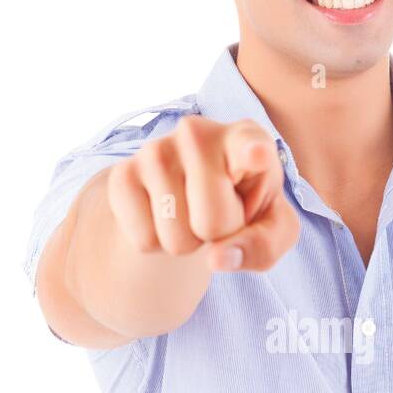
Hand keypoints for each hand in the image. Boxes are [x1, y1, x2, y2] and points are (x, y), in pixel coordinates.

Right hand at [106, 114, 300, 271]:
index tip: (256, 154)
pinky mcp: (121, 174)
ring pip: (176, 239)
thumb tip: (217, 259)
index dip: (252, 151)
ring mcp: (155, 150)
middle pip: (214, 223)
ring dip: (186, 243)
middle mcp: (197, 133)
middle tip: (217, 214)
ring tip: (190, 214)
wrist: (189, 202)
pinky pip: (144, 240)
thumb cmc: (242, 208)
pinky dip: (156, 245)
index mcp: (246, 138)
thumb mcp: (270, 229)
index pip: (250, 143)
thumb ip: (263, 245)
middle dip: (218, 236)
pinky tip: (162, 216)